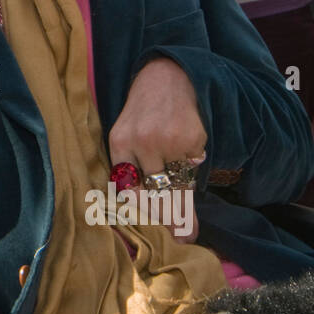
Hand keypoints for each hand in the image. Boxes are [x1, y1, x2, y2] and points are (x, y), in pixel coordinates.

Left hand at [107, 58, 203, 241]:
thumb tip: (141, 204)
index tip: (160, 231)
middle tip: (184, 237)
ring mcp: (169, 141)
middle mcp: (142, 142)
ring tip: (187, 209)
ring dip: (185, 194)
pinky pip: (194, 165)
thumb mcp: (125, 132)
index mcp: (119, 142)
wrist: (166, 76)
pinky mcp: (192, 138)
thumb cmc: (143, 111)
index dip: (146, 214)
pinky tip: (187, 148)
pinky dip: (193, 163)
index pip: (130, 189)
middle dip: (174, 220)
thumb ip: (129, 165)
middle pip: (159, 194)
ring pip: (180, 184)